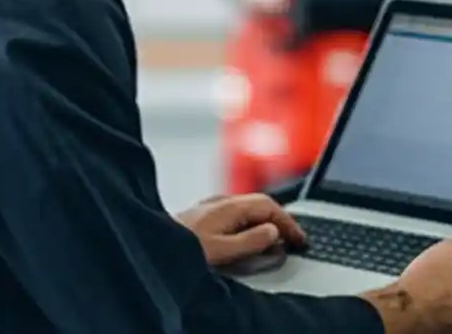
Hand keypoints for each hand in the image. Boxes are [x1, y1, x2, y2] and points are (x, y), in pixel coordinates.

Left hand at [175, 193, 306, 266]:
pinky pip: (236, 212)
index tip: (300, 238)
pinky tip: (249, 234)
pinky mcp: (203, 214)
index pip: (269, 206)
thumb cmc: (180, 246)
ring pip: (248, 206)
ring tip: (277, 238)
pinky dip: (251, 222)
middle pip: (260, 203)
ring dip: (266, 220)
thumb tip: (273, 233)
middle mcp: (220, 201)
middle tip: (294, 238)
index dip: (288, 222)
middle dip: (280, 219)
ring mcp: (211, 205)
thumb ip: (250, 241)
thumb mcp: (222, 250)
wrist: (151, 245)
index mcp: (229, 206)